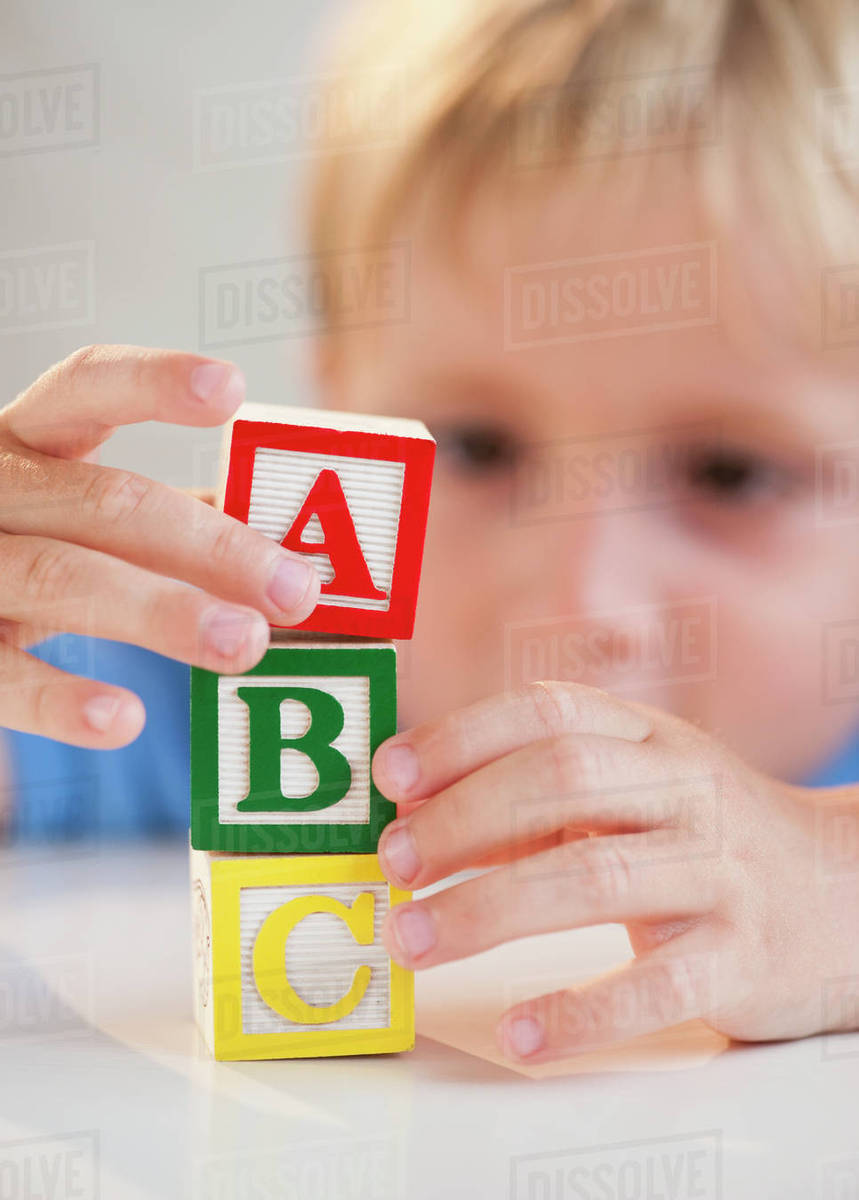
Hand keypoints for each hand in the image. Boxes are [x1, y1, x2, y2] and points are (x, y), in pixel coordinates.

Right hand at [0, 344, 319, 746]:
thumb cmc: (32, 548)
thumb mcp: (79, 515)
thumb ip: (169, 521)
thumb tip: (290, 553)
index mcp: (27, 441)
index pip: (84, 388)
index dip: (149, 383)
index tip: (229, 389)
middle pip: (103, 502)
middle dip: (210, 545)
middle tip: (296, 590)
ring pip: (60, 578)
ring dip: (162, 612)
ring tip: (244, 644)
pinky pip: (2, 676)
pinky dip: (60, 700)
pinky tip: (124, 720)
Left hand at [372, 682, 858, 1061]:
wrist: (843, 890)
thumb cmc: (703, 836)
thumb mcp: (633, 791)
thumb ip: (534, 800)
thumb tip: (418, 819)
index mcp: (648, 738)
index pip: (545, 712)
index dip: (461, 737)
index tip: (390, 776)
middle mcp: (685, 789)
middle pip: (562, 781)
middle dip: (463, 819)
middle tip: (393, 863)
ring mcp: (720, 870)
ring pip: (597, 877)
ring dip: (489, 909)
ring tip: (414, 941)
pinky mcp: (745, 957)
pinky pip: (660, 986)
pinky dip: (582, 1012)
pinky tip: (522, 1033)